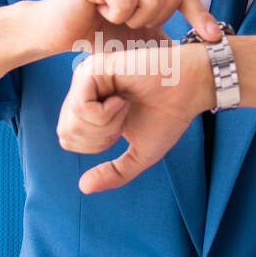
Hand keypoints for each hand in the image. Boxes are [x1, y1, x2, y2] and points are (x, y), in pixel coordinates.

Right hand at [39, 0, 219, 57]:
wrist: (58, 32)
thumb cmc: (101, 32)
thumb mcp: (143, 33)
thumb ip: (170, 29)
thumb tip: (210, 39)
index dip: (199, 16)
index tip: (214, 38)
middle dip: (153, 22)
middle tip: (127, 22)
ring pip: (151, 0)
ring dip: (133, 21)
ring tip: (113, 17)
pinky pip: (126, 3)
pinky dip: (115, 18)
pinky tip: (99, 12)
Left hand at [56, 43, 214, 192]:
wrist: (190, 87)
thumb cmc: (167, 115)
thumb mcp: (139, 153)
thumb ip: (114, 172)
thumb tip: (83, 188)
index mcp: (88, 103)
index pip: (68, 138)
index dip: (96, 144)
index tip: (122, 127)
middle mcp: (81, 87)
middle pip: (65, 133)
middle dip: (99, 138)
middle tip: (124, 119)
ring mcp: (85, 75)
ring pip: (72, 122)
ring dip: (106, 125)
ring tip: (125, 106)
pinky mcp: (93, 68)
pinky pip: (81, 109)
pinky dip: (105, 115)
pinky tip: (123, 100)